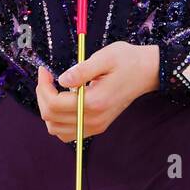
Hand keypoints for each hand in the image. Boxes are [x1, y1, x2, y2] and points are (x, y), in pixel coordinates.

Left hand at [35, 42, 159, 142]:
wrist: (147, 72)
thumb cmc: (127, 60)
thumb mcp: (105, 57)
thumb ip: (81, 70)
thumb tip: (61, 80)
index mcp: (95, 102)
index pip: (54, 104)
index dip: (43, 86)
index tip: (44, 70)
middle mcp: (94, 120)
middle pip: (51, 119)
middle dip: (42, 96)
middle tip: (46, 77)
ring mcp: (96, 126)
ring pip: (56, 130)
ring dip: (48, 110)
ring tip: (53, 89)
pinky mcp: (97, 126)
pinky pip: (68, 132)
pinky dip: (58, 119)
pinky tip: (63, 100)